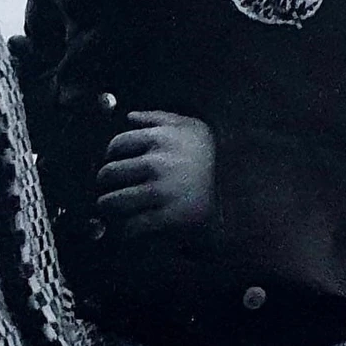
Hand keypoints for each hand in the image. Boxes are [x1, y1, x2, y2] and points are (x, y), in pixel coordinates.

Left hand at [96, 111, 215, 237]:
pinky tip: (128, 228)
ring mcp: (161, 192)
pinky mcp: (168, 217)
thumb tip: (129, 116)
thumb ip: (157, 117)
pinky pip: (134, 226)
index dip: (109, 154)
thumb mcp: (189, 126)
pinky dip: (126, 229)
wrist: (242, 184)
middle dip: (103, 182)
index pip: (117, 145)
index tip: (111, 161)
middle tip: (104, 187)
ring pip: (116, 201)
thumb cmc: (211, 153)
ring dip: (107, 206)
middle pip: (110, 173)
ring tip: (108, 207)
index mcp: (158, 138)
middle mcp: (156, 163)